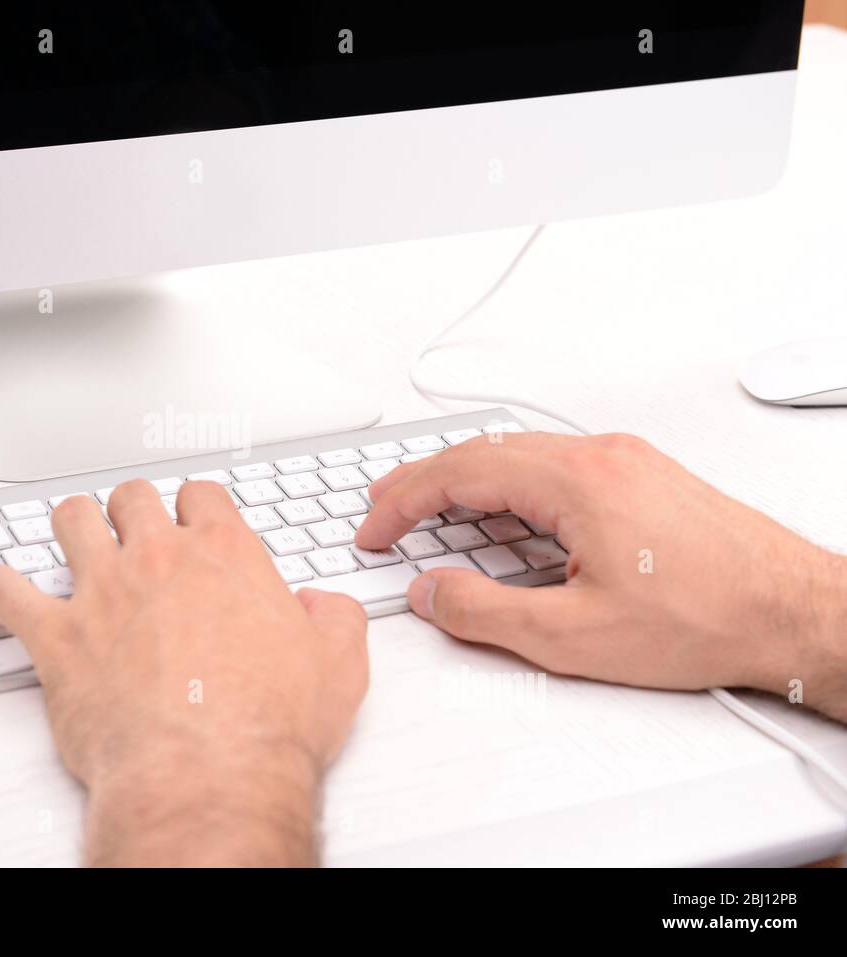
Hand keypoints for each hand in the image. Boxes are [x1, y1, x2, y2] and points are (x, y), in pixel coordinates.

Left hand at [0, 479, 368, 865]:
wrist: (207, 778)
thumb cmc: (265, 729)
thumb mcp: (338, 667)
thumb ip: (335, 621)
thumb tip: (320, 607)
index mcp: (224, 556)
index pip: (202, 496)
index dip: (197, 507)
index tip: (193, 521)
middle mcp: (157, 559)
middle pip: (132, 498)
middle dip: (132, 509)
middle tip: (132, 530)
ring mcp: (101, 593)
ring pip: (69, 521)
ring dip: (70, 525)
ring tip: (71, 538)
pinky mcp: (57, 638)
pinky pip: (6, 593)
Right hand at [355, 432, 846, 720]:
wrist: (795, 613)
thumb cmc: (708, 619)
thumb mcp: (574, 637)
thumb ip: (484, 613)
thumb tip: (431, 590)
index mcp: (577, 482)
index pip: (460, 472)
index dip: (403, 501)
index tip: (375, 527)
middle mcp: (601, 455)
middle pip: (484, 451)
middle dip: (423, 479)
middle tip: (383, 506)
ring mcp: (626, 460)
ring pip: (520, 453)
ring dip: (465, 477)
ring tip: (429, 506)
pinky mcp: (644, 476)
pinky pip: (554, 463)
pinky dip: (508, 482)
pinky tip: (502, 511)